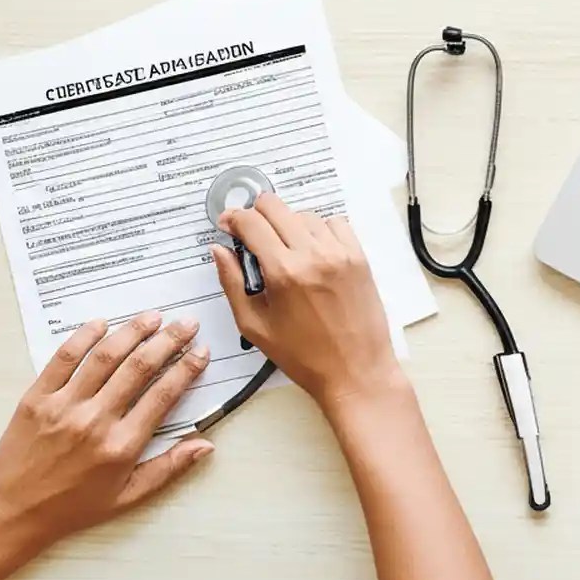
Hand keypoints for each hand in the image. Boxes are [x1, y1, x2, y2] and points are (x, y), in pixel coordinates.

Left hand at [0, 312, 212, 552]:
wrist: (12, 512)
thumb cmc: (73, 506)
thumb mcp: (128, 496)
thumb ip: (169, 468)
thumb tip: (205, 446)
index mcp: (122, 446)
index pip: (163, 395)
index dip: (187, 369)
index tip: (201, 351)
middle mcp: (95, 421)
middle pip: (139, 368)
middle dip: (168, 341)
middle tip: (185, 324)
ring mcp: (63, 406)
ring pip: (104, 357)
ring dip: (132, 332)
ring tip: (152, 317)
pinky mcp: (36, 399)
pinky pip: (62, 360)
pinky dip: (83, 337)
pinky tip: (101, 324)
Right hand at [211, 194, 404, 416]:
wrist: (355, 371)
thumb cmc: (304, 356)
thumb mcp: (255, 326)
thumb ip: (232, 283)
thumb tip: (219, 250)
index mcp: (283, 272)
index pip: (251, 222)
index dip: (233, 218)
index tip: (228, 225)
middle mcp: (313, 255)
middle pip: (276, 207)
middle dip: (256, 214)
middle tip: (251, 233)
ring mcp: (340, 253)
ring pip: (304, 214)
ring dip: (288, 223)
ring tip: (284, 248)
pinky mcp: (359, 258)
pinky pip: (335, 223)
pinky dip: (319, 229)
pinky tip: (313, 250)